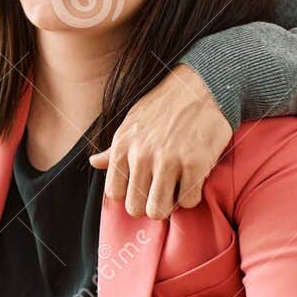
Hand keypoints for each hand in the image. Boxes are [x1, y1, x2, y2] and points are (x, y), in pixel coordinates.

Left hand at [89, 64, 231, 219]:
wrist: (202, 86)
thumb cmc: (165, 107)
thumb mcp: (133, 123)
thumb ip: (114, 149)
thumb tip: (94, 162)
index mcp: (123, 147)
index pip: (114, 194)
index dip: (130, 194)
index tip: (143, 187)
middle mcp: (142, 156)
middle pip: (136, 208)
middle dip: (149, 204)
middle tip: (162, 192)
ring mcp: (168, 161)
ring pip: (159, 210)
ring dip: (170, 204)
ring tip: (177, 188)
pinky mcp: (195, 164)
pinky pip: (189, 201)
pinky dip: (192, 195)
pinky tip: (194, 179)